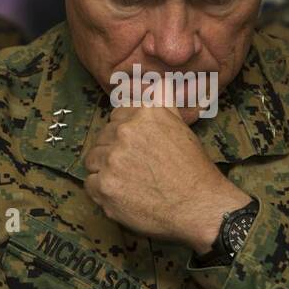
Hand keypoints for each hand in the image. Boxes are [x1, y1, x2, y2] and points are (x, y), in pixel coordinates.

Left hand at [83, 103, 247, 250]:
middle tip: (135, 168)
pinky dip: (102, 191)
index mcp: (144, 113)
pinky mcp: (104, 186)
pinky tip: (121, 194)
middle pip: (102, 137)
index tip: (135, 147)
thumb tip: (156, 83)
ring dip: (105, 169)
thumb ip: (163, 100)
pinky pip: (90, 184)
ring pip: (92, 159)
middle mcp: (125, 131)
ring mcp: (112, 159)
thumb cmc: (192, 169)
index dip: (124, 132)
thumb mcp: (181, 125)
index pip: (117, 115)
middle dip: (114, 151)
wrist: (198, 206)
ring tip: (127, 181)